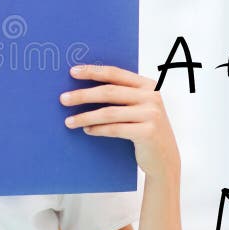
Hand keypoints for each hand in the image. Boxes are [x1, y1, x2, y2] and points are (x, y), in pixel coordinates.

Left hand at [59, 64, 179, 179]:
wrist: (164, 158)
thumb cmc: (144, 128)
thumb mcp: (138, 107)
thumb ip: (121, 95)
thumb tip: (82, 86)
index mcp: (148, 84)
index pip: (115, 73)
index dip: (93, 71)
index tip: (72, 72)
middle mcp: (152, 96)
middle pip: (109, 92)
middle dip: (83, 95)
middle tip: (63, 99)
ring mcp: (152, 115)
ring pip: (109, 113)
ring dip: (85, 116)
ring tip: (69, 121)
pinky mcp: (148, 132)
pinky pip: (115, 129)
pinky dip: (97, 129)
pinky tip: (86, 130)